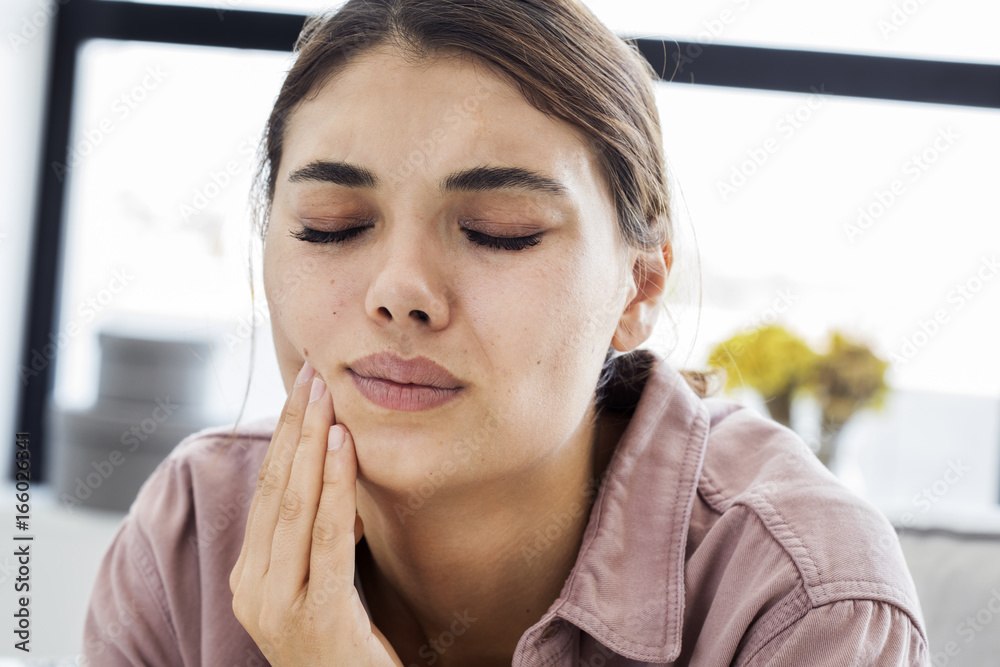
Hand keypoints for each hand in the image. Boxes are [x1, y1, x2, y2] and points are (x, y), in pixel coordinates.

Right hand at [230, 361, 402, 665]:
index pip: (265, 492)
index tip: (300, 391)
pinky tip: (343, 446)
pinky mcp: (314, 616)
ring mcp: (277, 605)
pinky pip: (326, 537)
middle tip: (311, 375)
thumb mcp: (321, 585)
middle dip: (294, 427)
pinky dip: (335, 486)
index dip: (283, 437)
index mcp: (249, 578)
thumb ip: (316, 538)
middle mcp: (252, 589)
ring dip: (311, 444)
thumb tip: (333, 471)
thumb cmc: (345, 644)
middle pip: (273, 489)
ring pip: (293, 507)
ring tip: (325, 397)